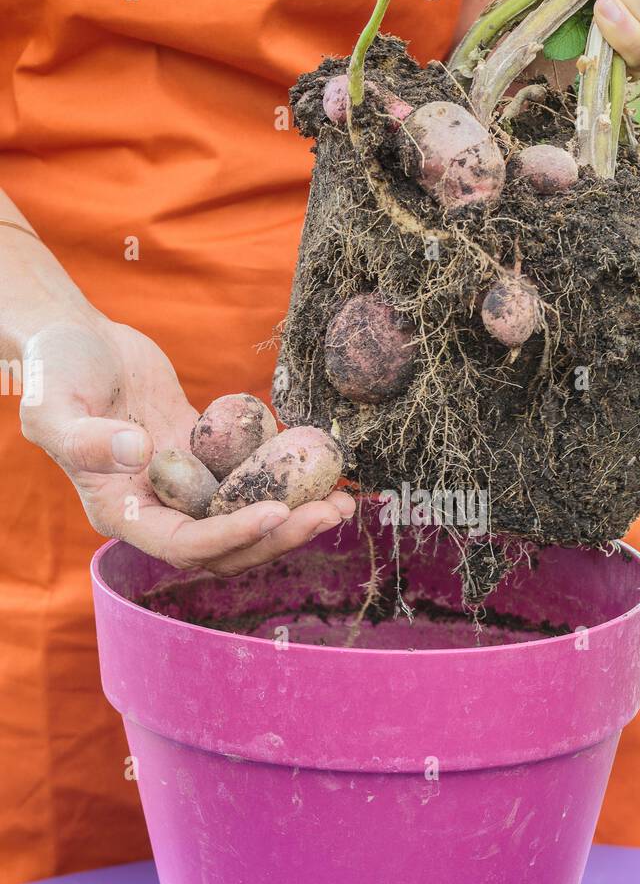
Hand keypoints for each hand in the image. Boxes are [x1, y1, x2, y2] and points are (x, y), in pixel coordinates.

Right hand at [19, 312, 353, 575]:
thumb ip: (86, 438)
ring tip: (343, 501)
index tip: (275, 513)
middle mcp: (159, 511)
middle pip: (228, 545)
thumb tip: (141, 451)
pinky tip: (324, 466)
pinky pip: (252, 476)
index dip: (231, 536)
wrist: (75, 338)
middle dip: (280, 535)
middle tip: (328, 512)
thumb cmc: (54, 370)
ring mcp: (187, 486)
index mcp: (122, 513)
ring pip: (248, 516)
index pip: (185, 545)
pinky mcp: (209, 457)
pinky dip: (286, 476)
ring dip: (295, 515)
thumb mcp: (52, 405)